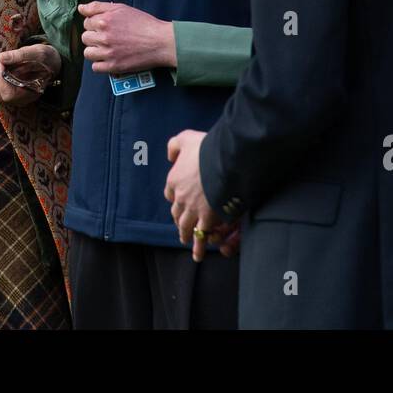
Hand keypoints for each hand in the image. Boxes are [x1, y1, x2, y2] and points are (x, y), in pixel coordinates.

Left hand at [0, 44, 61, 106]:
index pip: (9, 94)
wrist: (50, 62)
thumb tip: (1, 57)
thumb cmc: (46, 59)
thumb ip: (21, 55)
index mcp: (30, 92)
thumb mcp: (38, 52)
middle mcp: (20, 98)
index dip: (1, 80)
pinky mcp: (8, 90)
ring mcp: (13, 96)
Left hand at [78, 1, 175, 73]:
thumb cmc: (144, 23)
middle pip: (85, 38)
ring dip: (95, 51)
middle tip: (107, 37)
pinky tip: (109, 58)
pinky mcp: (113, 66)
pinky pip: (95, 67)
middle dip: (94, 37)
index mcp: (104, 20)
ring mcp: (108, 52)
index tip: (105, 27)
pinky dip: (100, 64)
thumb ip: (98, 7)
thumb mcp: (121, 8)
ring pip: (88, 53)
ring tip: (106, 48)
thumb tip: (81, 8)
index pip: (87, 23)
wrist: (160, 42)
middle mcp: (104, 36)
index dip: (95, 24)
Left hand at [164, 129, 237, 260]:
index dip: (175, 197)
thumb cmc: (206, 148)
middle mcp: (180, 197)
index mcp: (174, 179)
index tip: (178, 200)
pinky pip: (200, 236)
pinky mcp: (207, 218)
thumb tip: (170, 157)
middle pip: (176, 212)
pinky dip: (198, 247)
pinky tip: (197, 255)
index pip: (170, 193)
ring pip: (185, 227)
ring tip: (186, 241)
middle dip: (178, 219)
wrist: (222, 161)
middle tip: (181, 226)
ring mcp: (193, 210)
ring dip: (185, 235)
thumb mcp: (185, 138)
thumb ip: (174, 145)